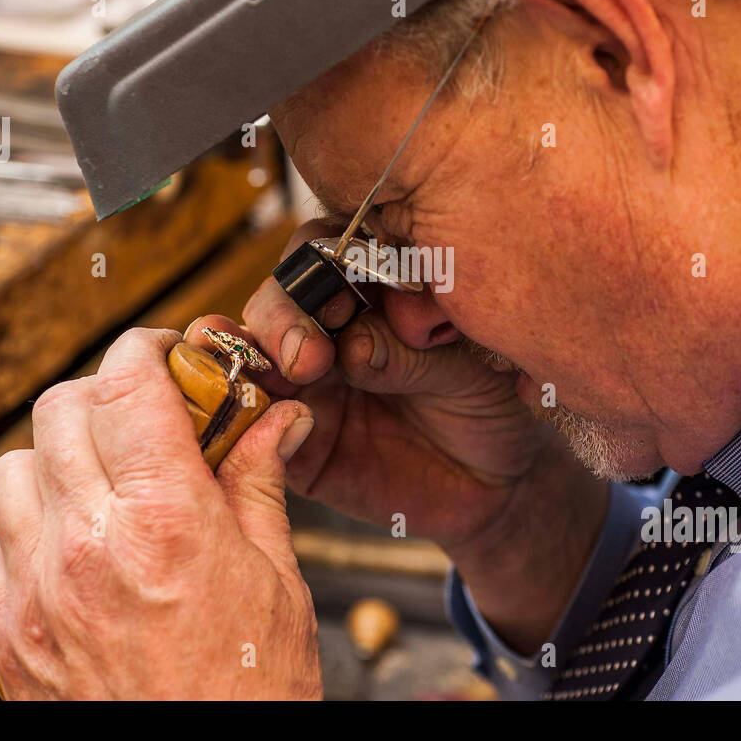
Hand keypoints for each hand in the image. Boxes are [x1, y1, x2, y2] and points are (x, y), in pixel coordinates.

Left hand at [0, 328, 321, 699]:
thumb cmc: (254, 693)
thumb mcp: (279, 577)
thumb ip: (260, 483)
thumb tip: (275, 418)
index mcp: (167, 518)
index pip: (128, 381)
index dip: (146, 347)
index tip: (165, 353)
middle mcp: (88, 543)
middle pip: (62, 409)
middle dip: (106, 397)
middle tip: (144, 420)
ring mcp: (37, 590)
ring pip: (11, 469)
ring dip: (56, 460)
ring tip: (102, 486)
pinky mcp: (7, 638)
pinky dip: (16, 535)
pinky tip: (63, 552)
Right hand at [190, 223, 607, 649]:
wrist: (497, 485)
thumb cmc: (491, 407)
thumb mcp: (467, 372)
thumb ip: (412, 355)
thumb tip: (353, 346)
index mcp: (371, 292)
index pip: (327, 254)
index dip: (324, 269)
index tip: (342, 301)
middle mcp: (327, 329)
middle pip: (279, 300)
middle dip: (284, 320)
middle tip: (309, 357)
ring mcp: (305, 385)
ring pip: (253, 357)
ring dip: (253, 362)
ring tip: (280, 379)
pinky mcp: (293, 445)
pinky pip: (252, 431)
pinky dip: (244, 422)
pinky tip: (257, 423)